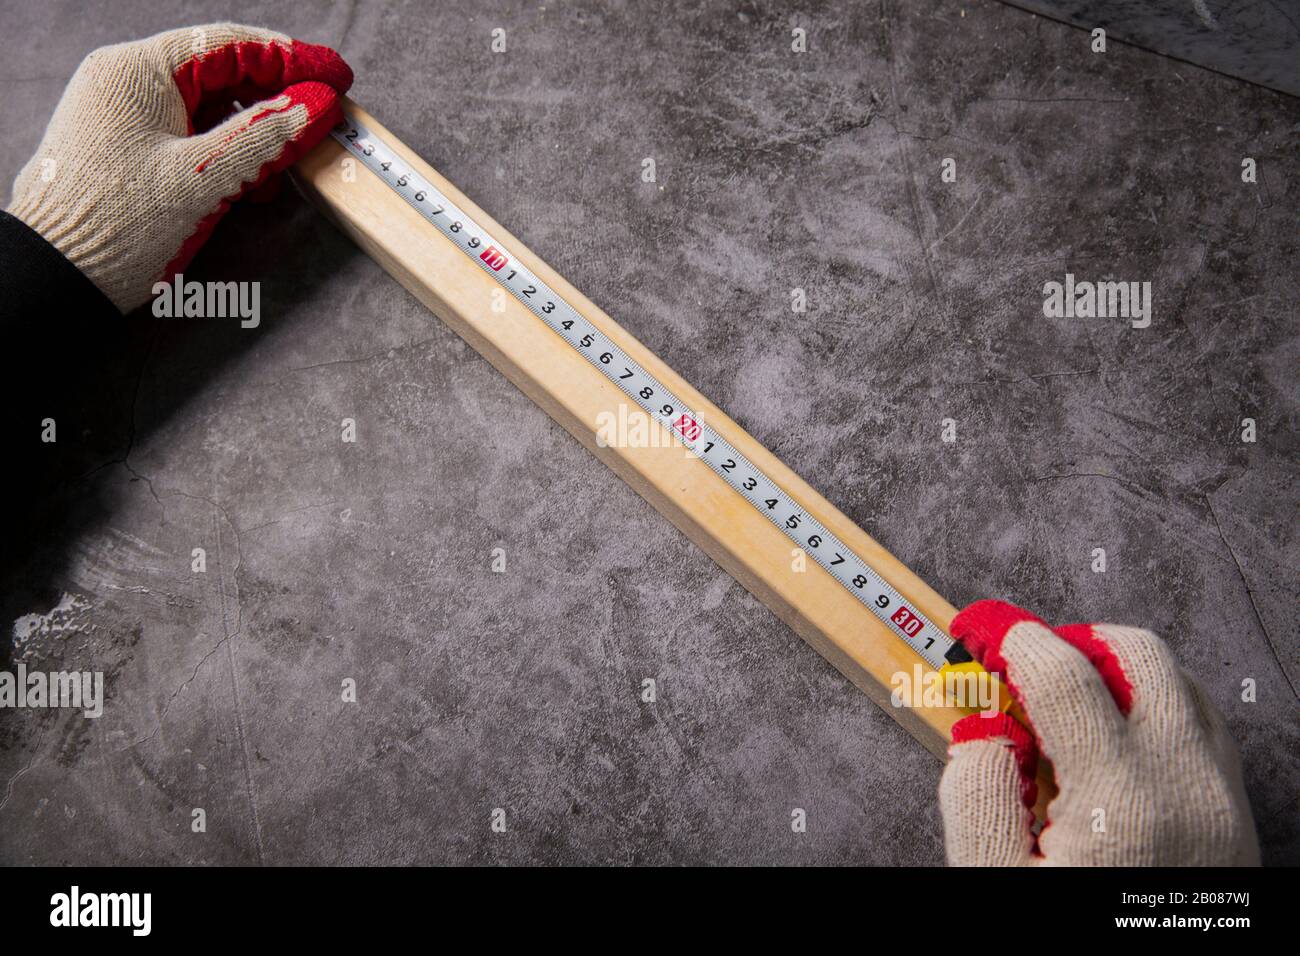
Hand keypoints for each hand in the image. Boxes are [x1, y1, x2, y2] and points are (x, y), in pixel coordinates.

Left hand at [5, 23, 352, 311]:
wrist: (55, 281)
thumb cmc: (116, 226)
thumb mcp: (203, 179)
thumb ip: (266, 136)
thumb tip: (319, 102)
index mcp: (137, 72)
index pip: (230, 45)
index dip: (292, 58)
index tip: (338, 77)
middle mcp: (128, 85)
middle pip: (223, 76)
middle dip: (278, 100)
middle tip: (325, 120)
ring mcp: (128, 119)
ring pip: (212, 111)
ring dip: (257, 136)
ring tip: (292, 166)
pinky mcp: (132, 153)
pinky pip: (194, 141)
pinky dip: (230, 158)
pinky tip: (255, 187)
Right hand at [939, 600, 1258, 864]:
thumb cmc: (1068, 943)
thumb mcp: (993, 884)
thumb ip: (974, 793)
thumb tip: (983, 726)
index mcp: (1119, 804)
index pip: (1065, 672)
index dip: (1012, 636)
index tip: (981, 632)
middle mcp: (1185, 789)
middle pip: (1137, 654)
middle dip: (1071, 643)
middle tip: (1025, 670)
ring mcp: (1221, 801)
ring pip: (1178, 683)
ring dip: (1116, 674)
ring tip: (1065, 717)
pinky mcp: (1236, 818)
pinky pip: (1200, 726)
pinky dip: (1154, 711)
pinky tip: (1110, 750)